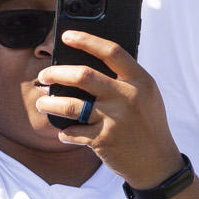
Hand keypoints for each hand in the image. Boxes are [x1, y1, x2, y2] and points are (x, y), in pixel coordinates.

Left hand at [34, 30, 182, 186]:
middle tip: (43, 75)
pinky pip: (72, 132)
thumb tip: (83, 64)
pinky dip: (64, 132)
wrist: (157, 163)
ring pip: (70, 105)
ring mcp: (115, 119)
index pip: (111, 51)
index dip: (87, 40)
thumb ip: (123, 80)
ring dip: (49, 103)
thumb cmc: (146, 124)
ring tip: (42, 102)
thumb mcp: (145, 96)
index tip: (66, 36)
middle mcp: (128, 96)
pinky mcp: (104, 140)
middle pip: (82, 75)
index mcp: (140, 80)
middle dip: (55, 73)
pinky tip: (64, 132)